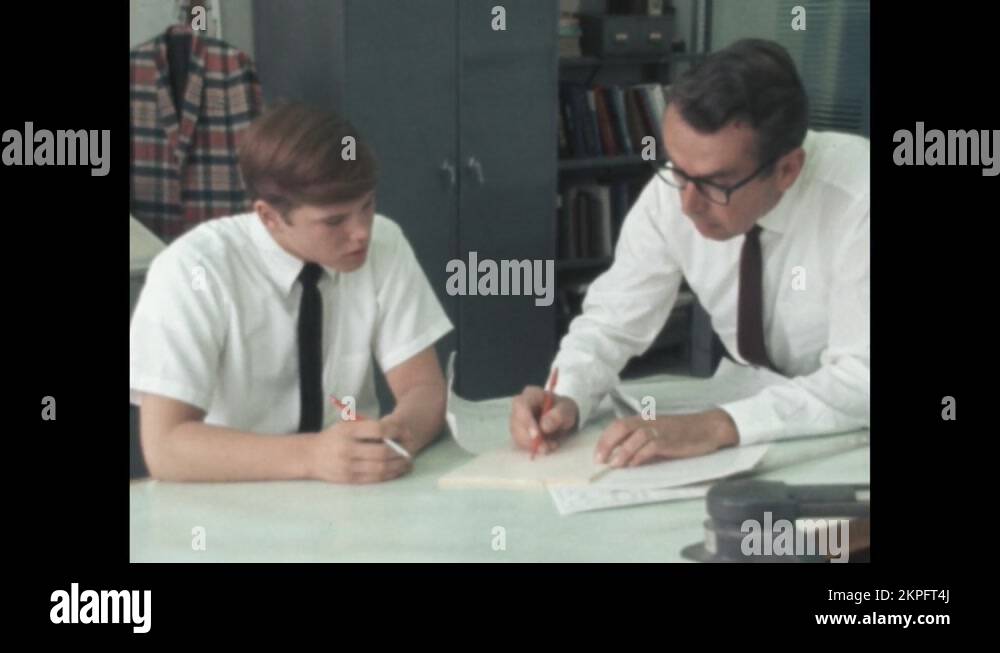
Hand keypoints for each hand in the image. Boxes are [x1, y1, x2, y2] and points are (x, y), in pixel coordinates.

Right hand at [305, 418, 412, 483]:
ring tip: (408, 462)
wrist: (310, 455)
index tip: (407, 433)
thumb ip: (370, 428)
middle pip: (382, 451)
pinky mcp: (349, 479)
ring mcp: (348, 466)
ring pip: (381, 467)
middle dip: (401, 451)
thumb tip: (398, 434)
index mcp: (348, 430)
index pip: (379, 430)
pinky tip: (397, 470)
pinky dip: (389, 475)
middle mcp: (347, 448)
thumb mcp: (348, 425)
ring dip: (398, 465)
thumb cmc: (335, 437)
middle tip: (411, 450)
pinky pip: (374, 478)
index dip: (397, 431)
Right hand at [509, 385, 578, 455]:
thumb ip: (558, 415)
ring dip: (532, 445)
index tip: (536, 436)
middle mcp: (520, 406)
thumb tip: (544, 426)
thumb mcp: (567, 409)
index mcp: (531, 394)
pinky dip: (532, 448)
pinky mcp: (518, 432)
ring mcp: (517, 419)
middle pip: (516, 422)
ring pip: (517, 435)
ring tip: (551, 446)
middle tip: (545, 447)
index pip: (521, 405)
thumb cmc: (564, 409)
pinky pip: (520, 443)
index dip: (526, 421)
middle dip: (530, 438)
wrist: (563, 416)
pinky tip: (546, 446)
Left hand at [594, 409, 739, 467]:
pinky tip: (634, 465)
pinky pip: (652, 446)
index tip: (597, 455)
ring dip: (622, 451)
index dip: (604, 439)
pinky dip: (641, 455)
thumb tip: (620, 457)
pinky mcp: (671, 440)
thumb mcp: (657, 435)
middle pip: (622, 427)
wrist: (707, 428)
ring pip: (635, 437)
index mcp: (644, 420)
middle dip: (607, 444)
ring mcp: (660, 430)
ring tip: (614, 465)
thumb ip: (641, 442)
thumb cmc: (681, 434)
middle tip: (600, 461)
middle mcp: (649, 422)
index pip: (618, 425)